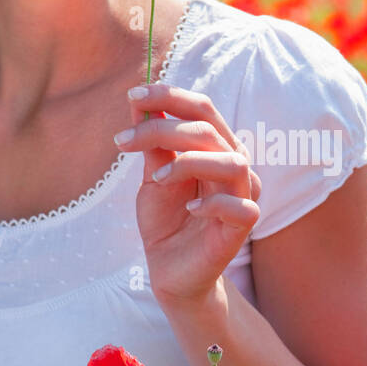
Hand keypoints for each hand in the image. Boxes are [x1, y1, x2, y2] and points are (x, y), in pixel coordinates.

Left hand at [114, 83, 260, 307]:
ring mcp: (242, 196)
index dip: (170, 96)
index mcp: (216, 147)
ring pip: (231, 162)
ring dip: (189, 163)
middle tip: (124, 141)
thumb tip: (140, 103)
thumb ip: (153, 144)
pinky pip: (239, 207)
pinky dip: (211, 203)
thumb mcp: (154, 177)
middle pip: (209, 130)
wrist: (170, 270)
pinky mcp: (242, 228)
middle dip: (163, 128)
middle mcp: (234, 165)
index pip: (202, 109)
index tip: (133, 95)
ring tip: (156, 178)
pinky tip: (188, 207)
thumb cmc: (167, 220)